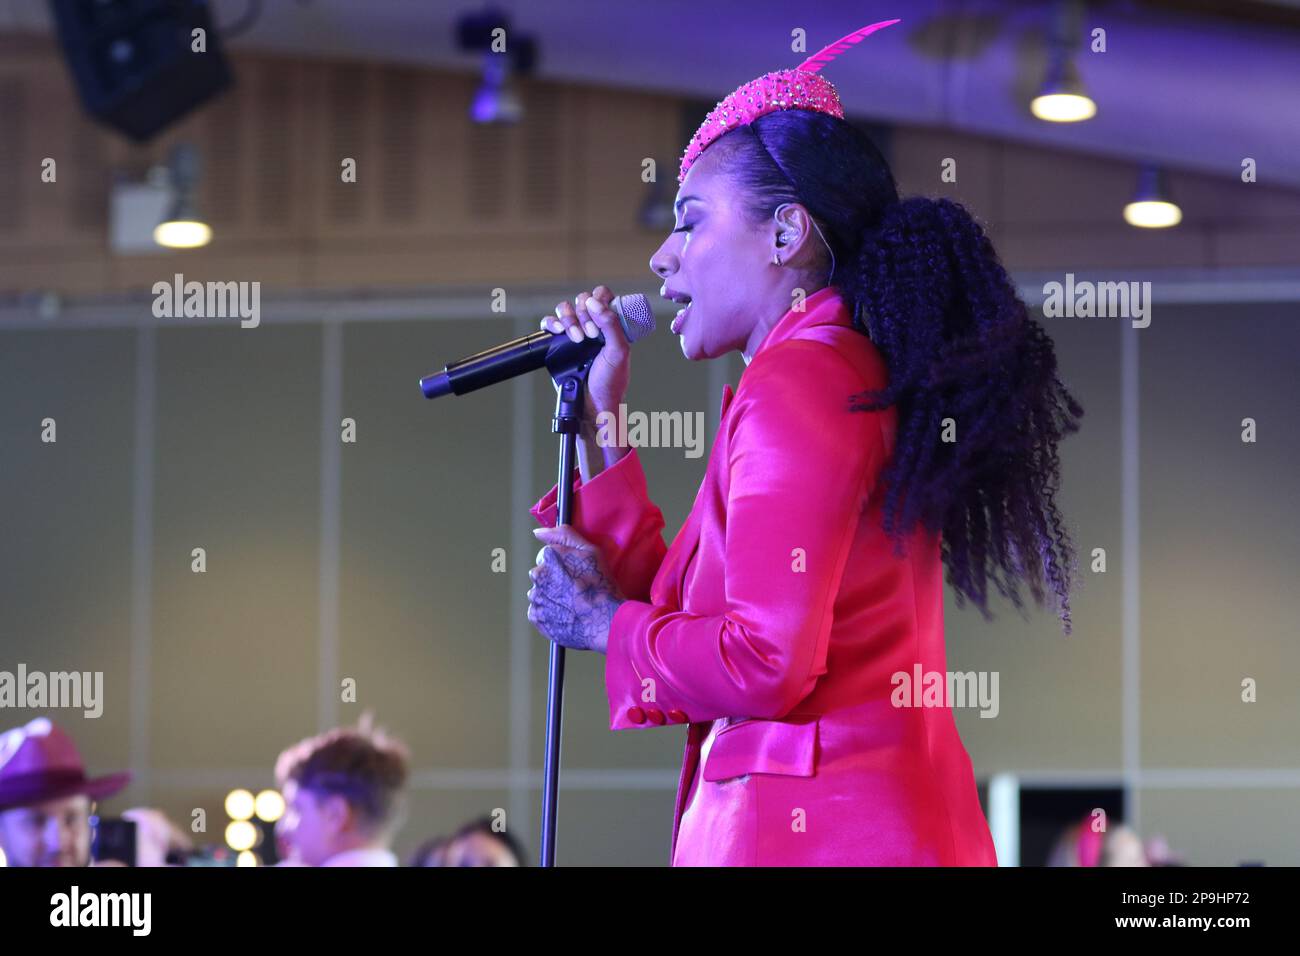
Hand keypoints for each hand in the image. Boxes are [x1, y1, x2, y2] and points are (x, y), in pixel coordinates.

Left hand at [527, 524, 623, 652]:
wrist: (604, 619)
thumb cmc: (600, 584)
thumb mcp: (591, 551)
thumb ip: (564, 535)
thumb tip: (538, 532)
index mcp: (549, 557)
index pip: (547, 556)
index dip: (562, 565)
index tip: (575, 574)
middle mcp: (538, 575)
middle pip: (542, 574)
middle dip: (554, 580)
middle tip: (573, 589)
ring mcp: (536, 597)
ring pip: (539, 592)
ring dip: (550, 596)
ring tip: (570, 603)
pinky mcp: (536, 616)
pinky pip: (538, 610)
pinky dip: (548, 612)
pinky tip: (565, 613)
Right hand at [540, 286, 631, 420]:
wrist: (592, 403)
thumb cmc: (611, 381)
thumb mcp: (619, 351)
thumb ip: (611, 324)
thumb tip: (594, 302)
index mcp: (611, 324)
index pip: (603, 297)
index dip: (599, 301)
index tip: (598, 317)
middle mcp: (592, 325)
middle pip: (582, 300)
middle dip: (584, 314)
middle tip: (590, 336)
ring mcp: (575, 333)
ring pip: (565, 308)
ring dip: (569, 319)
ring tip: (577, 339)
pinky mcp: (558, 343)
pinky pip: (549, 323)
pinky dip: (552, 323)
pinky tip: (559, 332)